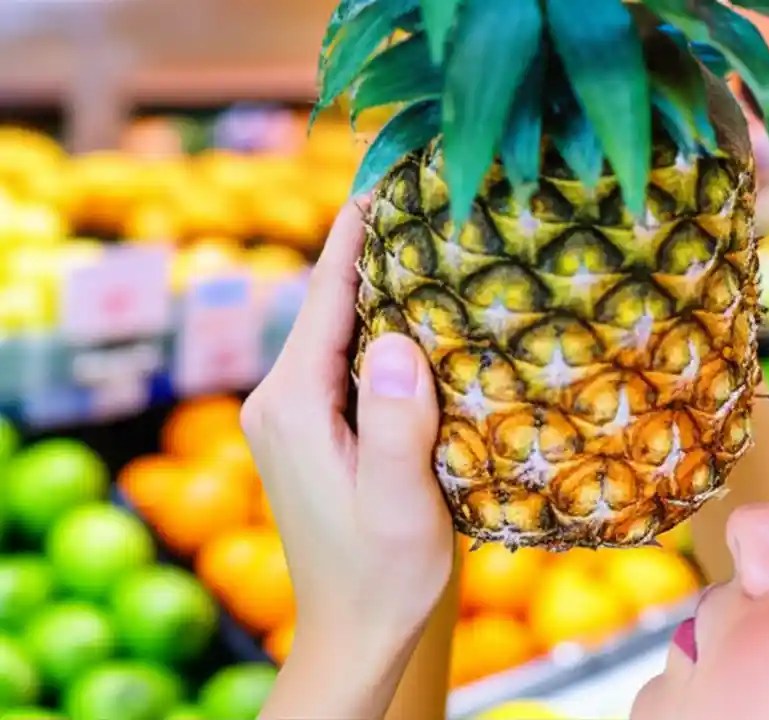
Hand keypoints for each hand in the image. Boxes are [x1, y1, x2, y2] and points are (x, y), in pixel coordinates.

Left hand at [241, 198, 453, 661]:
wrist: (354, 632)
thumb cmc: (382, 574)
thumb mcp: (398, 502)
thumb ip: (396, 421)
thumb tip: (399, 340)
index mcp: (293, 406)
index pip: (327, 296)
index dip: (356, 231)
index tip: (386, 172)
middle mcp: (280, 400)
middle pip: (331, 304)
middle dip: (375, 249)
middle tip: (430, 194)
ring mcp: (292, 415)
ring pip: (340, 330)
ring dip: (383, 289)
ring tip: (436, 239)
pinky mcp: (312, 430)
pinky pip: (346, 361)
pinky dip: (383, 331)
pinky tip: (424, 319)